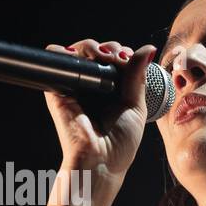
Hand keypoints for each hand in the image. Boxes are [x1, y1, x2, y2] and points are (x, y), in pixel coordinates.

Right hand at [42, 38, 158, 182]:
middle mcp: (93, 86)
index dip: (124, 54)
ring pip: (80, 50)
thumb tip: (149, 50)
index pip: (117, 59)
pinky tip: (85, 56)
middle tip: (119, 58)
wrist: (101, 160)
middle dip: (110, 48)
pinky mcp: (58, 87)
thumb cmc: (120, 142)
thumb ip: (138, 77)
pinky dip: (66, 50)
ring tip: (104, 56)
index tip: (131, 59)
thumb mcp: (136, 106)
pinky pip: (56, 58)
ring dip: (92, 46)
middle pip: (99, 51)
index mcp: (113, 90)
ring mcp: (75, 85)